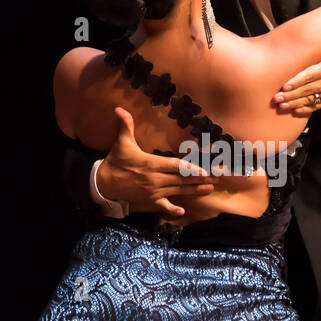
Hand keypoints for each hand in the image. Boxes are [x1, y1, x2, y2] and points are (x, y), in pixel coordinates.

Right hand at [96, 108, 215, 215]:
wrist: (104, 184)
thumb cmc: (115, 162)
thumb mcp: (121, 143)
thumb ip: (126, 126)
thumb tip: (119, 109)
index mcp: (150, 164)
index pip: (174, 167)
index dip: (190, 169)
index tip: (204, 171)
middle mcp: (154, 179)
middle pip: (181, 179)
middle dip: (200, 179)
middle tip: (216, 178)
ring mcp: (153, 192)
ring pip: (178, 191)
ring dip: (195, 190)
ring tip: (210, 188)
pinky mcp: (150, 201)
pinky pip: (163, 206)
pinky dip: (172, 210)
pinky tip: (182, 212)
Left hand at [272, 9, 320, 115]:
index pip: (312, 74)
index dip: (299, 80)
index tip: (286, 85)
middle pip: (308, 89)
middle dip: (291, 95)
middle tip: (276, 98)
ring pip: (310, 100)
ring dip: (295, 103)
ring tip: (281, 106)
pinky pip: (317, 106)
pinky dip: (306, 110)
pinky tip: (294, 112)